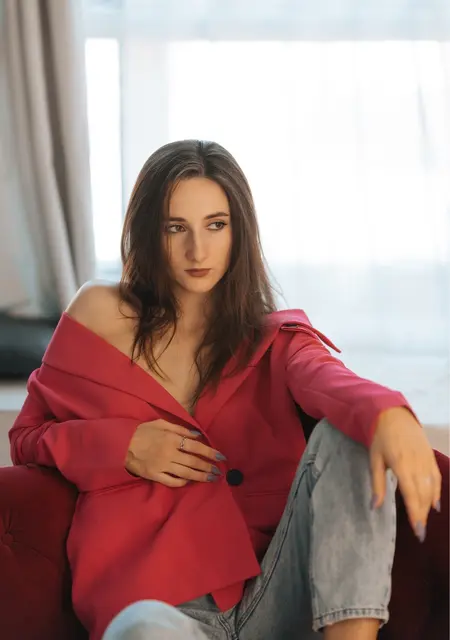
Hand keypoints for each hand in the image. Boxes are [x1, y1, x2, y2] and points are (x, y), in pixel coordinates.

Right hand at [126, 419, 225, 486]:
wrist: (121, 444)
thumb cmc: (143, 431)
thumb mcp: (161, 423)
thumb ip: (180, 429)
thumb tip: (198, 435)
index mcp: (171, 439)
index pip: (196, 447)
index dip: (210, 452)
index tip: (221, 457)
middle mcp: (169, 453)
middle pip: (193, 462)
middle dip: (208, 467)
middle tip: (218, 471)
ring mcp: (162, 466)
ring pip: (186, 473)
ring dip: (200, 476)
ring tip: (210, 478)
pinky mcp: (154, 476)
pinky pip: (172, 481)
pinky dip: (182, 482)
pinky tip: (189, 481)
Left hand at [370, 407, 440, 540]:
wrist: (394, 415)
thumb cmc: (381, 438)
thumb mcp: (374, 460)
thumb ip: (377, 484)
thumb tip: (374, 507)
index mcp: (401, 466)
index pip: (412, 495)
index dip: (415, 514)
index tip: (417, 531)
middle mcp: (417, 465)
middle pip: (423, 495)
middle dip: (422, 515)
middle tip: (420, 533)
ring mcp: (426, 461)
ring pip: (431, 489)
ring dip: (429, 506)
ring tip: (424, 521)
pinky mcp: (430, 457)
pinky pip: (437, 478)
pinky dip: (437, 493)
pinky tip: (435, 505)